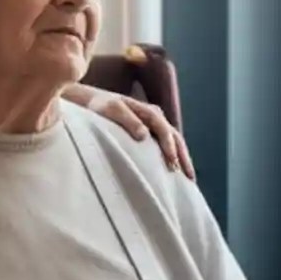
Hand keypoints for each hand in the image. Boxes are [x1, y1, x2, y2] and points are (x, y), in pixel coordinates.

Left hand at [64, 84, 194, 178]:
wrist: (91, 101)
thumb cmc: (99, 106)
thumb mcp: (112, 109)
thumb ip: (128, 120)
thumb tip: (144, 136)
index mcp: (148, 111)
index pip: (164, 130)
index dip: (170, 147)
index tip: (172, 163)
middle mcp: (155, 116)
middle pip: (175, 137)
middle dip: (183, 157)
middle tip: (189, 178)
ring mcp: (153, 123)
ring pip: (173, 141)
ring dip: (181, 158)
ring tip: (188, 179)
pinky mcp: (148, 130)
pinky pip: (165, 143)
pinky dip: (172, 155)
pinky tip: (174, 169)